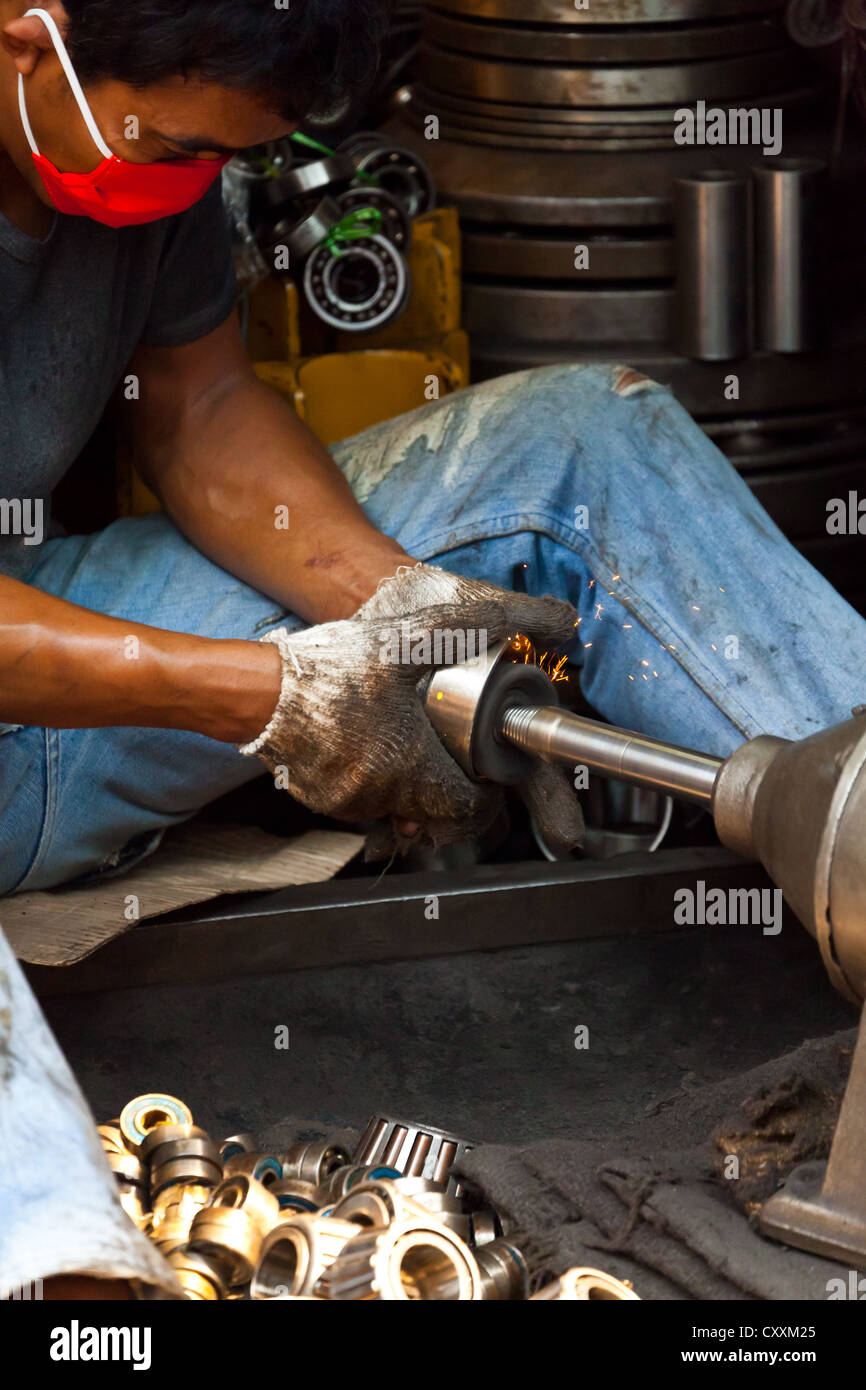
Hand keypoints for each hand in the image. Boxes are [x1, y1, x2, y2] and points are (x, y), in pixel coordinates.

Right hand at [240, 565, 583, 856]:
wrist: (258, 689)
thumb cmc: (335, 666)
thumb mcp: (418, 636)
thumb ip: (493, 625)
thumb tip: (560, 620)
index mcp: (413, 765)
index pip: (472, 809)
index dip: (487, 789)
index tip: (484, 766)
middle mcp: (384, 796)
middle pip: (438, 812)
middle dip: (449, 785)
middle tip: (446, 749)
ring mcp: (349, 805)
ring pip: (400, 809)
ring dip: (411, 784)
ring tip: (405, 739)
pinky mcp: (321, 802)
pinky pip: (363, 804)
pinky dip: (374, 782)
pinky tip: (368, 745)